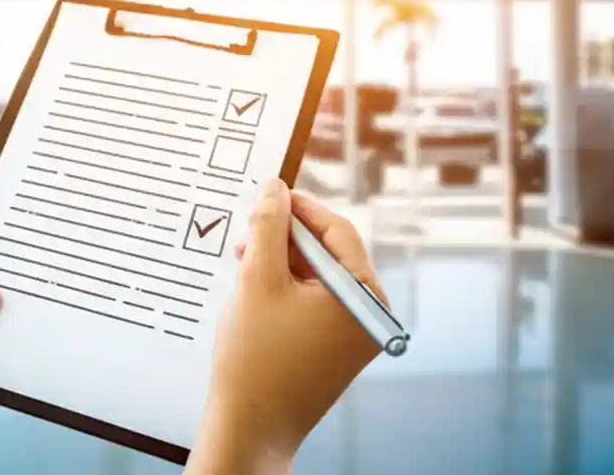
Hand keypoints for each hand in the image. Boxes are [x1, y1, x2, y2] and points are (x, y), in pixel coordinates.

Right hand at [186, 181, 383, 474]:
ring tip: (243, 264)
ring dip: (281, 263)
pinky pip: (314, 302)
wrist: (251, 426)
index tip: (267, 193)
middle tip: (246, 234)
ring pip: (317, 277)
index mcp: (365, 296)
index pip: (337, 231)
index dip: (299, 208)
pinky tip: (254, 290)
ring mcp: (355, 333)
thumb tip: (276, 187)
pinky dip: (286, 289)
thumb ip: (268, 226)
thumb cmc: (256, 358)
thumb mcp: (258, 278)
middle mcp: (370, 314)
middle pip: (328, 253)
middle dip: (284, 239)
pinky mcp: (336, 347)